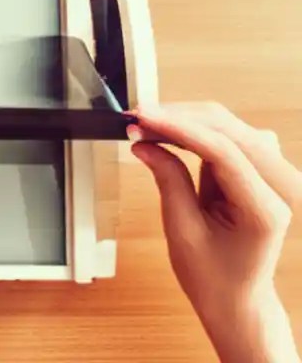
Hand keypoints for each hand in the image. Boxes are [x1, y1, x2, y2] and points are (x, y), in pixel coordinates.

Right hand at [131, 103, 301, 362]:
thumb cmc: (213, 276)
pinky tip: (169, 132)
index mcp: (265, 208)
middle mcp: (279, 187)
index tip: (143, 117)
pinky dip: (197, 131)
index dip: (179, 128)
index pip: (223, 151)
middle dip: (181, 118)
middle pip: (230, 131)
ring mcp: (273, 177)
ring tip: (147, 125)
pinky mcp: (259, 171)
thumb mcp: (182, 231)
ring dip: (187, 121)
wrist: (236, 298)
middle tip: (137, 118)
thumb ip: (168, 180)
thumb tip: (144, 143)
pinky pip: (229, 138)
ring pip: (230, 128)